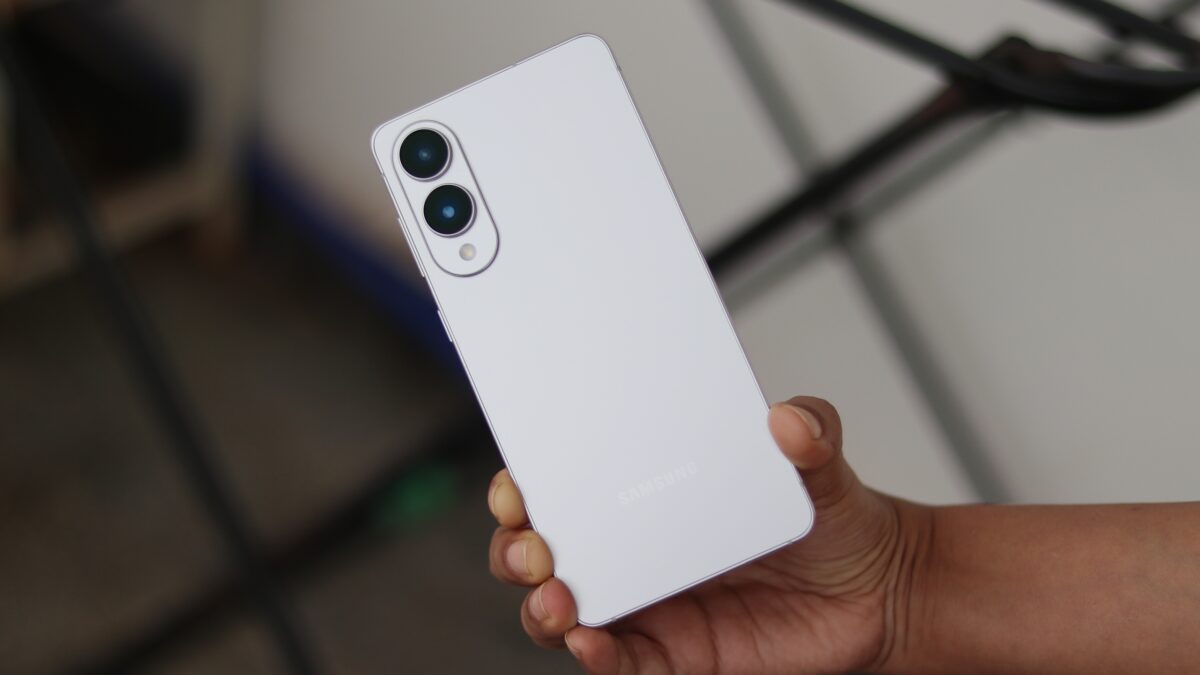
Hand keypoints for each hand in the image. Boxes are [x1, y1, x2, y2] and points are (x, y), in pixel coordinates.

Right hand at [487, 396, 931, 673]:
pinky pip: (620, 662)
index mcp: (646, 492)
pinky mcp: (673, 654)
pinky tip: (592, 643)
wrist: (874, 590)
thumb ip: (811, 432)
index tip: (517, 482)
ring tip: (560, 599)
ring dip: (542, 607)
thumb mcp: (820, 465)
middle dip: (516, 547)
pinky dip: (596, 657)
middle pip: (542, 550)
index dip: (525, 484)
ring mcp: (649, 604)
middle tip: (535, 543)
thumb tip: (790, 421)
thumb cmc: (830, 519)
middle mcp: (633, 547)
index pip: (565, 482)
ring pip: (563, 611)